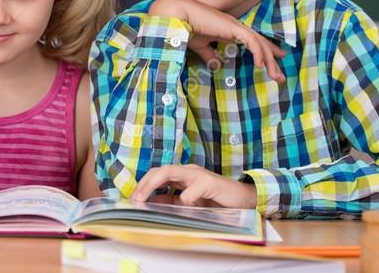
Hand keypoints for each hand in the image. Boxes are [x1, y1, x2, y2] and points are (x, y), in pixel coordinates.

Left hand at [131, 164, 256, 208]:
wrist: (245, 199)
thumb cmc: (218, 201)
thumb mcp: (192, 202)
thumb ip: (175, 201)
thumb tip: (153, 204)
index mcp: (183, 175)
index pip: (158, 174)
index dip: (144, 184)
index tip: (133, 198)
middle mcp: (189, 171)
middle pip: (160, 170)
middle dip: (144, 183)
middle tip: (135, 198)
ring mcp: (199, 175)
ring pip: (170, 172)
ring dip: (153, 185)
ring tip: (143, 198)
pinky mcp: (210, 183)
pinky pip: (191, 191)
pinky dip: (185, 200)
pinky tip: (185, 208)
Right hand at [149, 0, 285, 81]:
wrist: (176, 15)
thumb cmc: (184, 28)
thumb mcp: (200, 45)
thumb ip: (209, 55)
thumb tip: (216, 65)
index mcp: (228, 30)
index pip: (251, 41)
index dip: (264, 52)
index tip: (272, 64)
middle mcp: (235, 27)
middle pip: (260, 43)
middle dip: (272, 60)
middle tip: (280, 77)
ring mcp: (235, 26)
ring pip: (259, 43)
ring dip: (269, 61)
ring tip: (275, 76)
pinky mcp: (233, 27)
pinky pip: (252, 41)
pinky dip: (259, 53)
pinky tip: (261, 65)